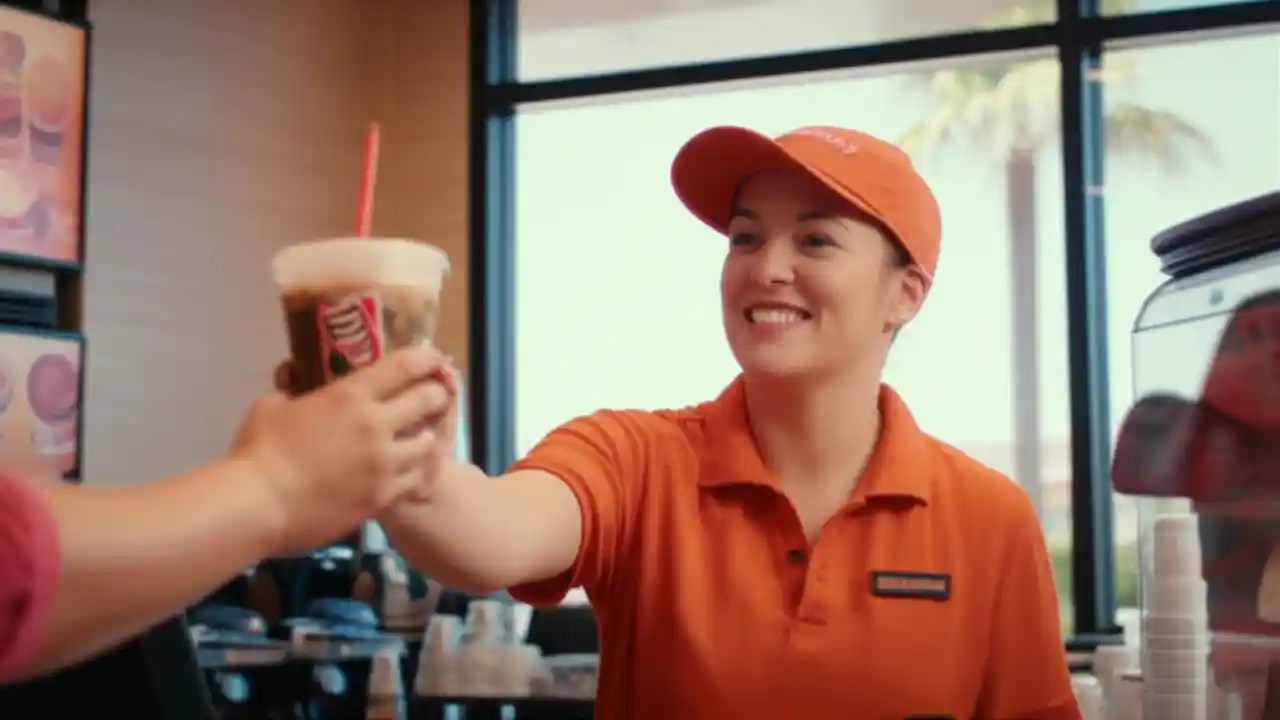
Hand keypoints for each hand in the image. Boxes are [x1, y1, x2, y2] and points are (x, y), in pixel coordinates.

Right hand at [275, 351, 462, 502]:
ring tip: (418, 437)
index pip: (404, 366)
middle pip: (428, 400)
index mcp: (350, 396)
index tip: (433, 358)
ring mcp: (384, 464)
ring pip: (428, 443)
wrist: (258, 507)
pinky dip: (416, 471)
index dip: (425, 358)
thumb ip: (290, 387)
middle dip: (434, 394)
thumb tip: (292, 372)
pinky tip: (409, 470)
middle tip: (432, 397)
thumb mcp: (271, 406)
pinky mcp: (383, 497)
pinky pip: (415, 480)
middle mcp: (376, 426)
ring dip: (426, 435)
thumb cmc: (258, 452)